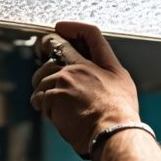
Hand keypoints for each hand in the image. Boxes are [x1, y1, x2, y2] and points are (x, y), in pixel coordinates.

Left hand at [30, 22, 139, 157]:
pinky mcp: (53, 96)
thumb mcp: (122, 82)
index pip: (89, 34)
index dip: (73, 27)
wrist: (112, 133)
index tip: (60, 27)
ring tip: (53, 103)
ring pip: (42, 77)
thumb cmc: (120, 114)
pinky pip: (38, 98)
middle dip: (43, 48)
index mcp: (99, 63)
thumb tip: (94, 66)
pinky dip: (43, 107)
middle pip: (54, 46)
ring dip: (43, 89)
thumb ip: (105, 68)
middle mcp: (80, 67)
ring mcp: (64, 81)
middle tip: (40, 55)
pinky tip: (55, 115)